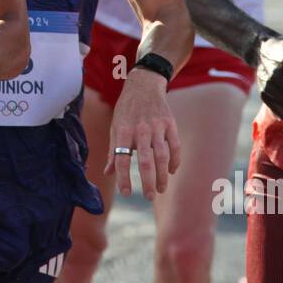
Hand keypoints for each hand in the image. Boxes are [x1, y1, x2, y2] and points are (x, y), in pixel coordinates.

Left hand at [106, 66, 181, 198]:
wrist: (144, 85)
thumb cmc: (126, 110)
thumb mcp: (115, 127)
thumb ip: (112, 151)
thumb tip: (107, 173)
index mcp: (123, 131)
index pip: (122, 159)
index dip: (123, 177)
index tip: (125, 193)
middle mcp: (141, 129)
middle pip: (146, 161)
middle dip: (147, 182)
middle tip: (148, 197)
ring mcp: (157, 126)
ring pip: (162, 156)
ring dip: (162, 176)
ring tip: (160, 189)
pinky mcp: (170, 124)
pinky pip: (175, 146)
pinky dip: (175, 161)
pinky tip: (171, 172)